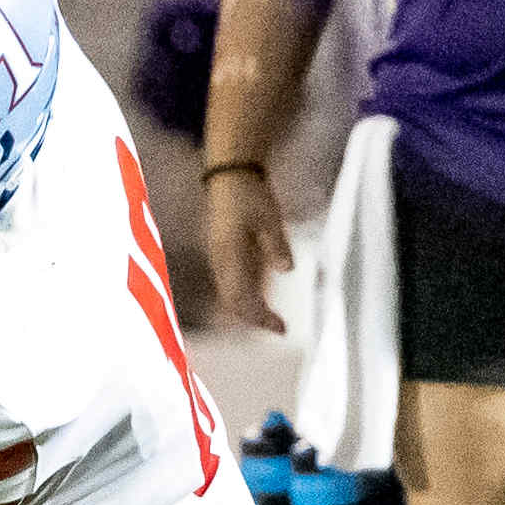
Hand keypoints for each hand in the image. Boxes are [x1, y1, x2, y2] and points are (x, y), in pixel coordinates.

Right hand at [202, 163, 289, 333]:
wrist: (229, 176)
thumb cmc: (250, 195)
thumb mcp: (269, 218)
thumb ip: (276, 245)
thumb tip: (286, 270)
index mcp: (228, 253)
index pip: (239, 296)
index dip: (259, 316)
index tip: (281, 327)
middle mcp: (219, 260)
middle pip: (232, 300)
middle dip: (255, 318)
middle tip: (281, 328)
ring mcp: (218, 257)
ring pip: (229, 294)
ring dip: (249, 310)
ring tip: (272, 319)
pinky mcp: (222, 253)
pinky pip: (230, 284)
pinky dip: (244, 297)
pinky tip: (260, 299)